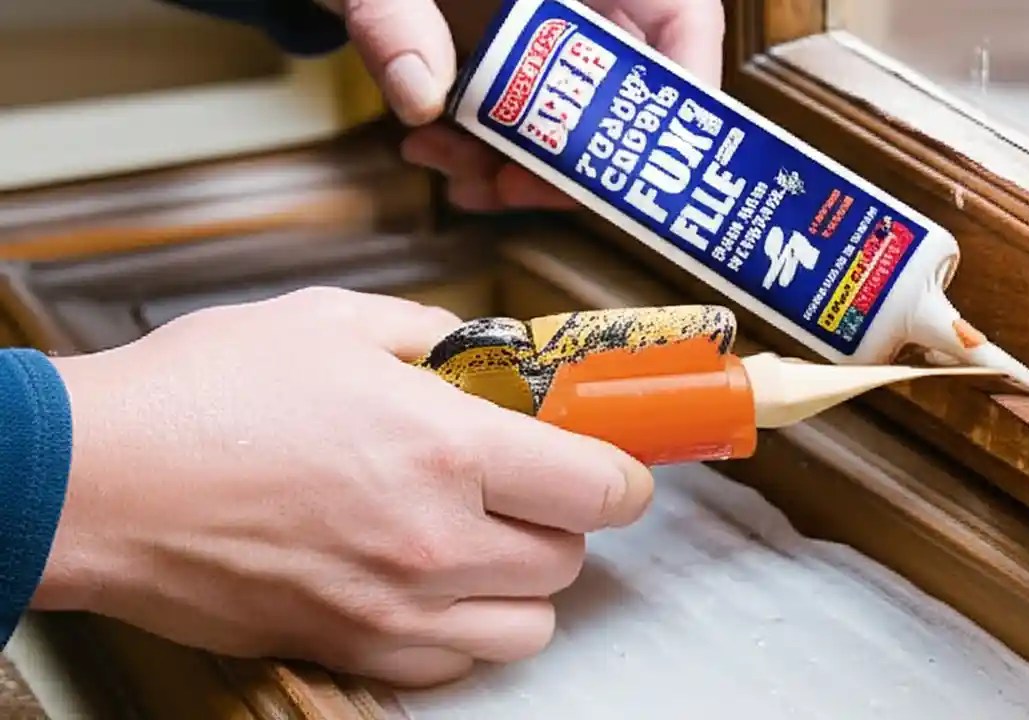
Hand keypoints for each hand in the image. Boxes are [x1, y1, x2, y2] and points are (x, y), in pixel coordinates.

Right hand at [33, 287, 653, 686]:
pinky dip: (466, 631)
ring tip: (485, 541)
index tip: (617, 468)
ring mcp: (395, 607)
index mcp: (444, 447)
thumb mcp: (331, 322)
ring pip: (528, 626)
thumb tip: (473, 347)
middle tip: (530, 489)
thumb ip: (427, 332)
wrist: (97, 480)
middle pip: (570, 558)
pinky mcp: (350, 647)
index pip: (598, 486)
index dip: (624, 476)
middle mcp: (434, 540)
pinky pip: (457, 664)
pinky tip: (432, 585)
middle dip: (565, 520)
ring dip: (525, 583)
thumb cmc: (201, 396)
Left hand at [317, 0, 724, 210]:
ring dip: (515, 165)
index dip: (678, 95)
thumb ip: (394, 16)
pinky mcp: (512, 60)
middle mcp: (586, 0)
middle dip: (569, 156)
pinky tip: (436, 151)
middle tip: (513, 188)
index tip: (633, 158)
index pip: (682, 18)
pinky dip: (485, 153)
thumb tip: (422, 95)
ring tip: (449, 166)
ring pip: (573, 117)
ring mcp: (549, 31)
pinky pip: (525, 121)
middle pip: (626, 89)